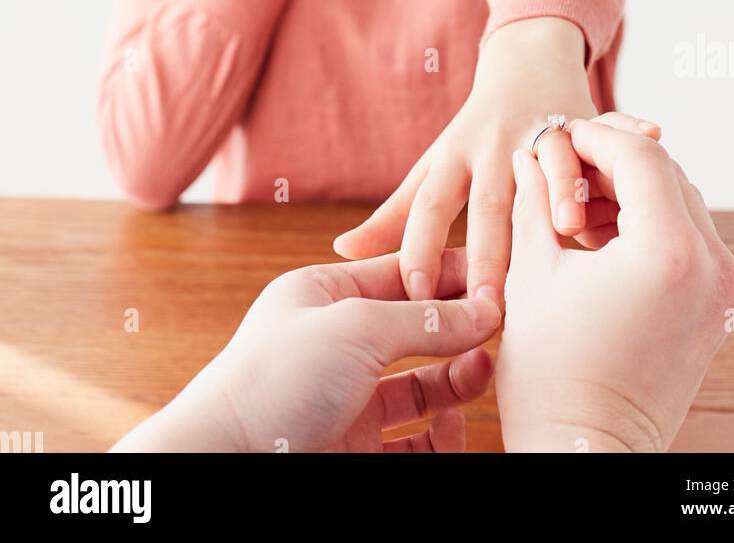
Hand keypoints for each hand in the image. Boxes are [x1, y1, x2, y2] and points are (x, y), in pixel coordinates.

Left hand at [110, 248, 498, 453]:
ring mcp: (345, 399)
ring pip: (420, 386)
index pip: (401, 275)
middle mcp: (335, 345)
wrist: (226, 463)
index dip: (449, 277)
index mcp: (323, 297)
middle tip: (502, 332)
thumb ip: (424, 318)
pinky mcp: (353, 448)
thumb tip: (484, 309)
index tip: (498, 283)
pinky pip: (413, 439)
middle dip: (459, 331)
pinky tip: (453, 425)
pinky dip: (440, 433)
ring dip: (457, 381)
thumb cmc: (273, 381)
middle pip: (416, 331)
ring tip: (482, 374)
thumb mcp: (355, 328)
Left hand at [333, 20, 606, 310]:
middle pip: (491, 200)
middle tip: (491, 306)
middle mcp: (497, 145)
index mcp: (455, 157)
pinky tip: (652, 138)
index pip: (430, 205)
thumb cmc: (479, 133)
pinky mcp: (586, 117)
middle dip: (492, 251)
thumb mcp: (437, 167)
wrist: (527, 62)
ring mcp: (544, 128)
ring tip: (571, 229)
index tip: (413, 295)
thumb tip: (341, 254)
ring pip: (551, 159)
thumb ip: (396, 215)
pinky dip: (629, 132)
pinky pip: (607, 130)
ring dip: (561, 188)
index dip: (418, 246)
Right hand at [496, 113, 733, 452]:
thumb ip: (533, 201)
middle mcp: (711, 264)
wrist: (586, 453)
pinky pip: (688, 238)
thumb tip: (528, 155)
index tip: (559, 135)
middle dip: (612, 163)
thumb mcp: (532, 273)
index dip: (595, 137)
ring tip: (575, 206)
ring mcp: (722, 288)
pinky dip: (649, 224)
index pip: (639, 157)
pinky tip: (600, 235)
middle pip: (666, 175)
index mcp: (668, 251)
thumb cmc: (550, 372)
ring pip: (680, 203)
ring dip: (631, 192)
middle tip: (562, 166)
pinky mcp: (718, 307)